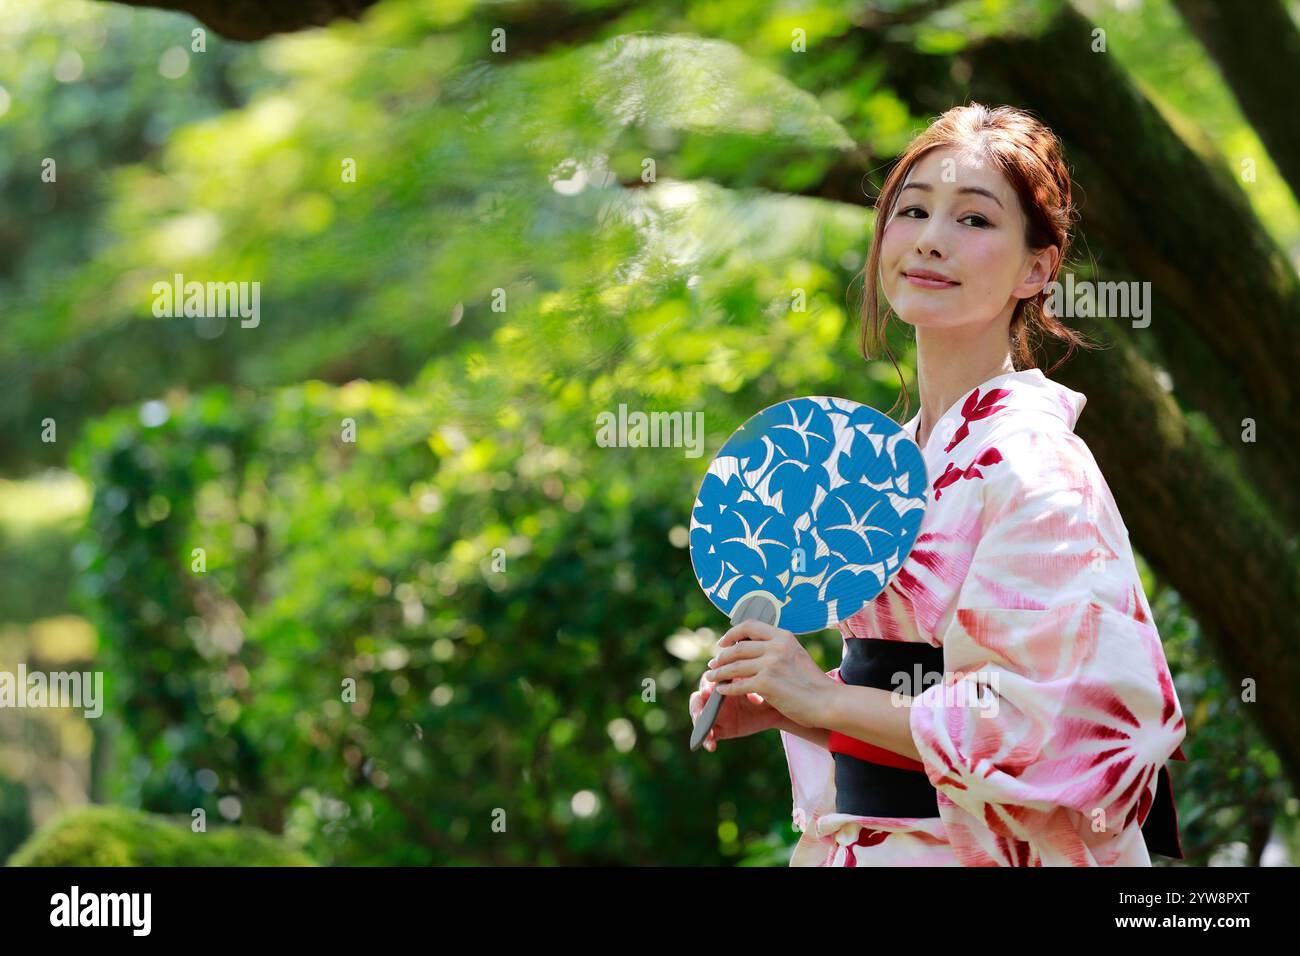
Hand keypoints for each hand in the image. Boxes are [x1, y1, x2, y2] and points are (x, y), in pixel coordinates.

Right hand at [689, 670, 781, 751]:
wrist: (779, 708)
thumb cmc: (771, 694)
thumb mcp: (766, 690)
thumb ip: (757, 689)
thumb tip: (753, 698)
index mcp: (724, 681)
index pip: (709, 680)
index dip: (706, 686)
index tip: (708, 693)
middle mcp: (716, 696)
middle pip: (698, 699)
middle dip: (697, 707)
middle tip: (700, 715)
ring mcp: (716, 713)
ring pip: (700, 716)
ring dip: (699, 725)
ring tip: (707, 734)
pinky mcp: (719, 729)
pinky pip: (709, 734)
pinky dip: (707, 740)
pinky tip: (711, 746)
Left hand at [704, 620, 833, 729]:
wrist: (827, 702)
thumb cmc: (812, 683)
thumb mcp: (796, 654)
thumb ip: (777, 649)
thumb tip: (752, 648)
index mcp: (783, 636)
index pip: (750, 626)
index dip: (732, 633)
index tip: (723, 642)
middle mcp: (776, 646)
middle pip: (738, 648)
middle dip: (722, 656)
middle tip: (713, 663)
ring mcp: (770, 664)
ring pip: (734, 666)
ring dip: (719, 673)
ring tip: (711, 677)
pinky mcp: (766, 683)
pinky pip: (738, 685)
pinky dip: (727, 689)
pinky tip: (722, 691)